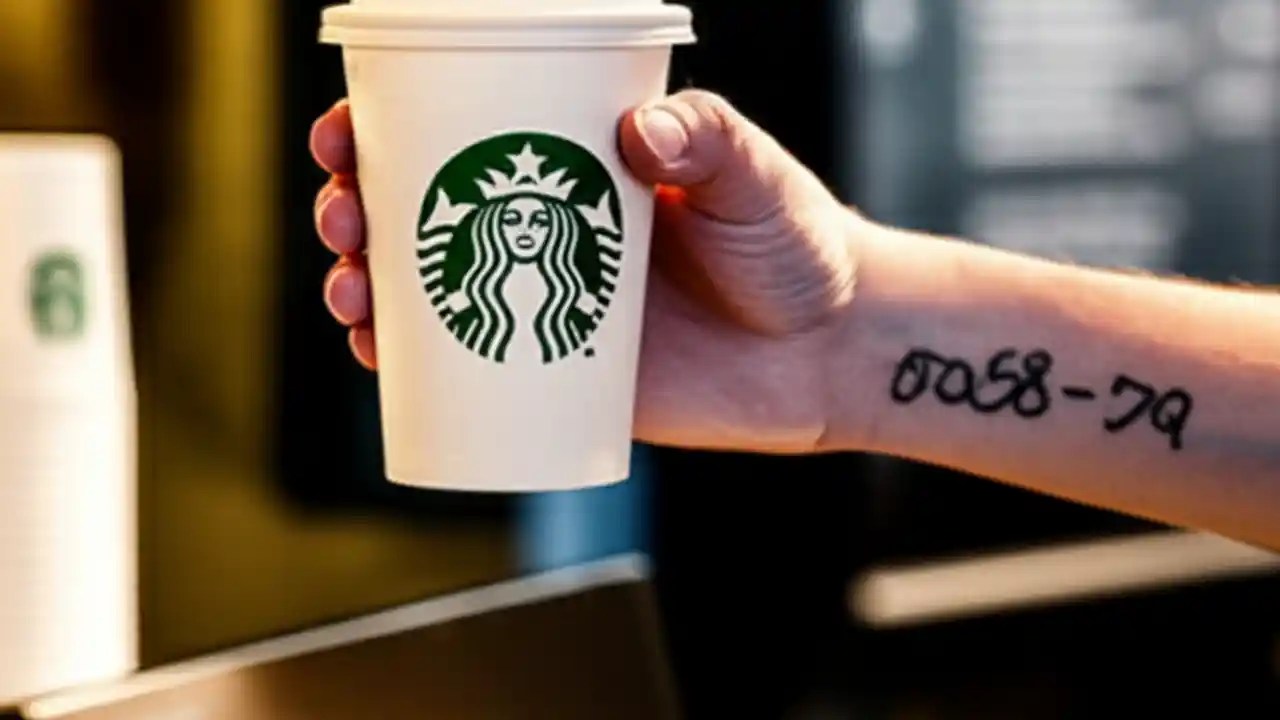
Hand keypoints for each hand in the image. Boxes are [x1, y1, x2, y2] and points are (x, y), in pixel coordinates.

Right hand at [310, 90, 860, 453]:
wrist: (831, 355)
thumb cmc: (798, 249)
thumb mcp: (756, 178)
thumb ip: (710, 139)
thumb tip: (638, 129)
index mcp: (577, 170)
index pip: (464, 136)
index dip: (388, 130)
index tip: (347, 130)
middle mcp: (548, 234)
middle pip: (421, 214)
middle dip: (354, 210)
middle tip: (343, 215)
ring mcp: (548, 307)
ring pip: (427, 293)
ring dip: (362, 288)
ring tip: (351, 293)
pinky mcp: (563, 377)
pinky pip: (468, 373)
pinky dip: (410, 367)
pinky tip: (377, 357)